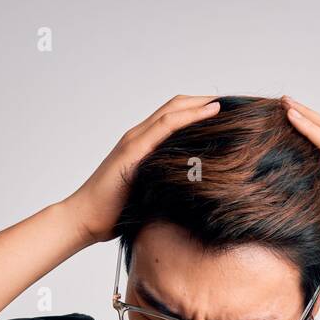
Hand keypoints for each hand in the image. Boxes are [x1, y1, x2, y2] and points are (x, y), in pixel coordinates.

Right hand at [62, 95, 222, 246]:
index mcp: (142, 145)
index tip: (225, 113)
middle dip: (205, 101)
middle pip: (176, 106)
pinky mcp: (134, 150)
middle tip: (234, 103)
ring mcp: (135, 141)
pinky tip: (211, 112)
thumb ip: (165, 186)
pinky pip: (166, 125)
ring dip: (202, 103)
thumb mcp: (148, 195)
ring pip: (173, 110)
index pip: (174, 117)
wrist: (85, 218)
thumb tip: (192, 196)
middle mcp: (138, 136)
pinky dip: (190, 115)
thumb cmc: (114, 213)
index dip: (198, 110)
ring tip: (228, 102)